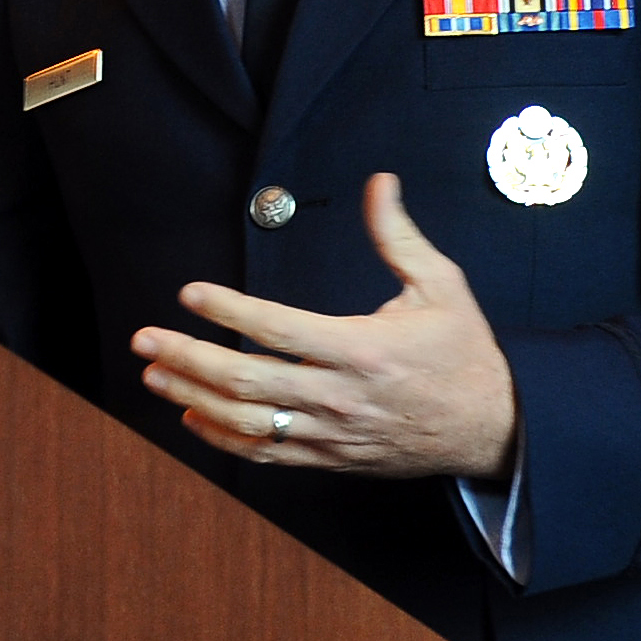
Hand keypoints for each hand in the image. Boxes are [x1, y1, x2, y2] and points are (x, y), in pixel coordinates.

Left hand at [129, 173, 517, 478]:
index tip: (189, 293)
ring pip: (247, 423)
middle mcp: (340, 395)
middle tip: (144, 339)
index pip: (279, 329)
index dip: (229, 310)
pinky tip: (192, 420)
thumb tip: (380, 183)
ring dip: (192, 399)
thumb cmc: (463, 354)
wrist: (496, 429)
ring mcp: (332, 432)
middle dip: (187, 358)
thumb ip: (399, 236)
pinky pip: (268, 454)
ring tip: (153, 375)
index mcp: (363, 349)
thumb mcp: (442, 286)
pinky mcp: (331, 457)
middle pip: (247, 381)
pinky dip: (223, 440)